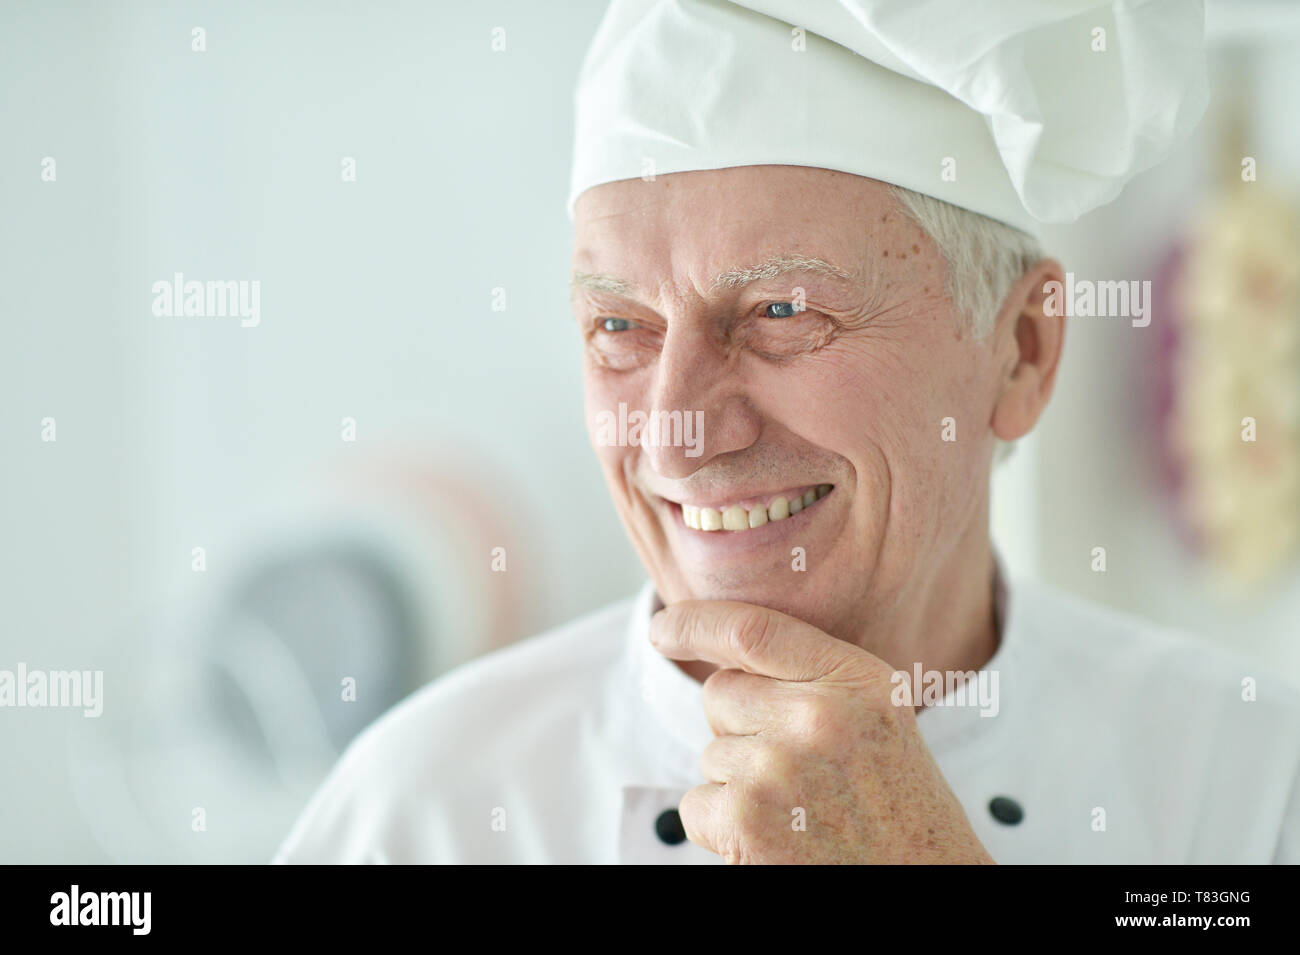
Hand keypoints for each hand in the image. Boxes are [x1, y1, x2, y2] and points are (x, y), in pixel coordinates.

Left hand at [650, 600, 994, 864]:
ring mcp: (779, 768)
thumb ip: (817, 676)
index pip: (750, 630)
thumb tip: (726, 650)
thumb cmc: (898, 804)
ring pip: (711, 754)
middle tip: (795, 768)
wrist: (925, 881)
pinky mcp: (748, 821)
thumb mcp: (879, 714)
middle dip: (739, 727)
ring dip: (739, 782)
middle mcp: (818, 716)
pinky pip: (696, 803)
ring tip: (801, 808)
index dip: (694, 623)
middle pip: (720, 694)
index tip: (663, 627)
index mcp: (856, 680)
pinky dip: (721, 825)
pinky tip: (775, 837)